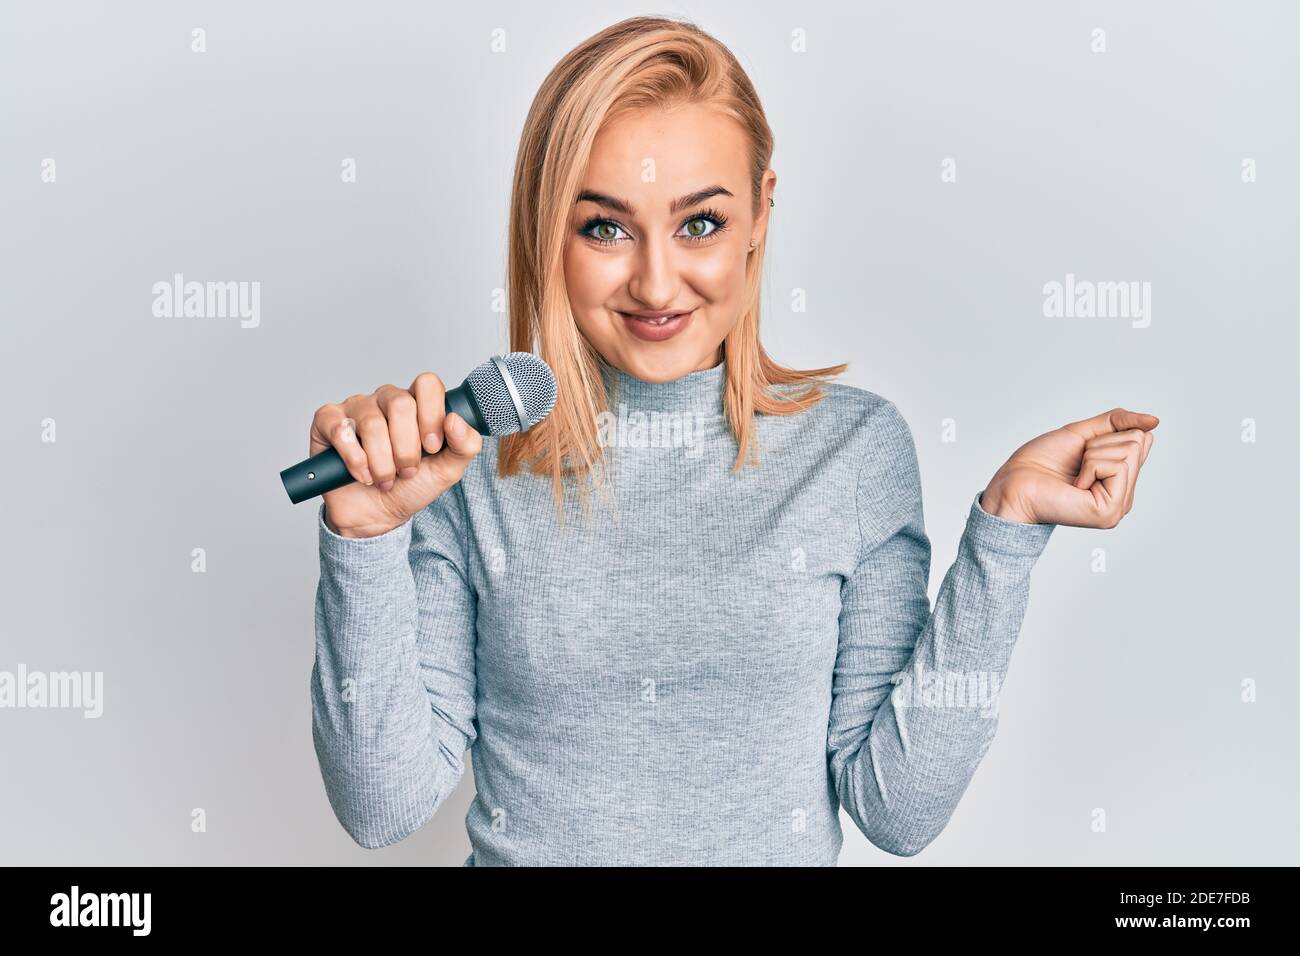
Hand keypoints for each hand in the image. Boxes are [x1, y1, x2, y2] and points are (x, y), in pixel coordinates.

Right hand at [311, 373, 483, 537]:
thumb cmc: (410, 487)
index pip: (427, 384)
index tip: (432, 447)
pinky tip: (362, 475)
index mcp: (416, 404)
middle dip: (406, 448)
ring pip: (372, 423)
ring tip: (385, 479)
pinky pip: (341, 429)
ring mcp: (356, 408)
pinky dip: (355, 460)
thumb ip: (465, 445)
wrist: (376, 515)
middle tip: (406, 471)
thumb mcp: (447, 470)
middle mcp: (385, 400)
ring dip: (382, 462)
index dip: (431, 416)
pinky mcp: (328, 421)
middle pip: (400, 403)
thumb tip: (456, 420)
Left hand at [980, 407, 1158, 527]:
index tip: (1084, 450)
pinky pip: (1116, 466)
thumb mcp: (1085, 433)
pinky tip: (1076, 485)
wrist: (1015, 482)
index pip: (1141, 438)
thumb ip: (1118, 422)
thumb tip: (1155, 420)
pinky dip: (1091, 465)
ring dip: (1093, 454)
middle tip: (1076, 463)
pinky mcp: (1109, 512)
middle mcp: (1123, 495)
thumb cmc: (1042, 461)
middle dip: (1100, 443)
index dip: (1109, 433)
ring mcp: (1118, 506)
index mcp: (1120, 479)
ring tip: (1075, 475)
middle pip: (1138, 442)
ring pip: (1129, 451)